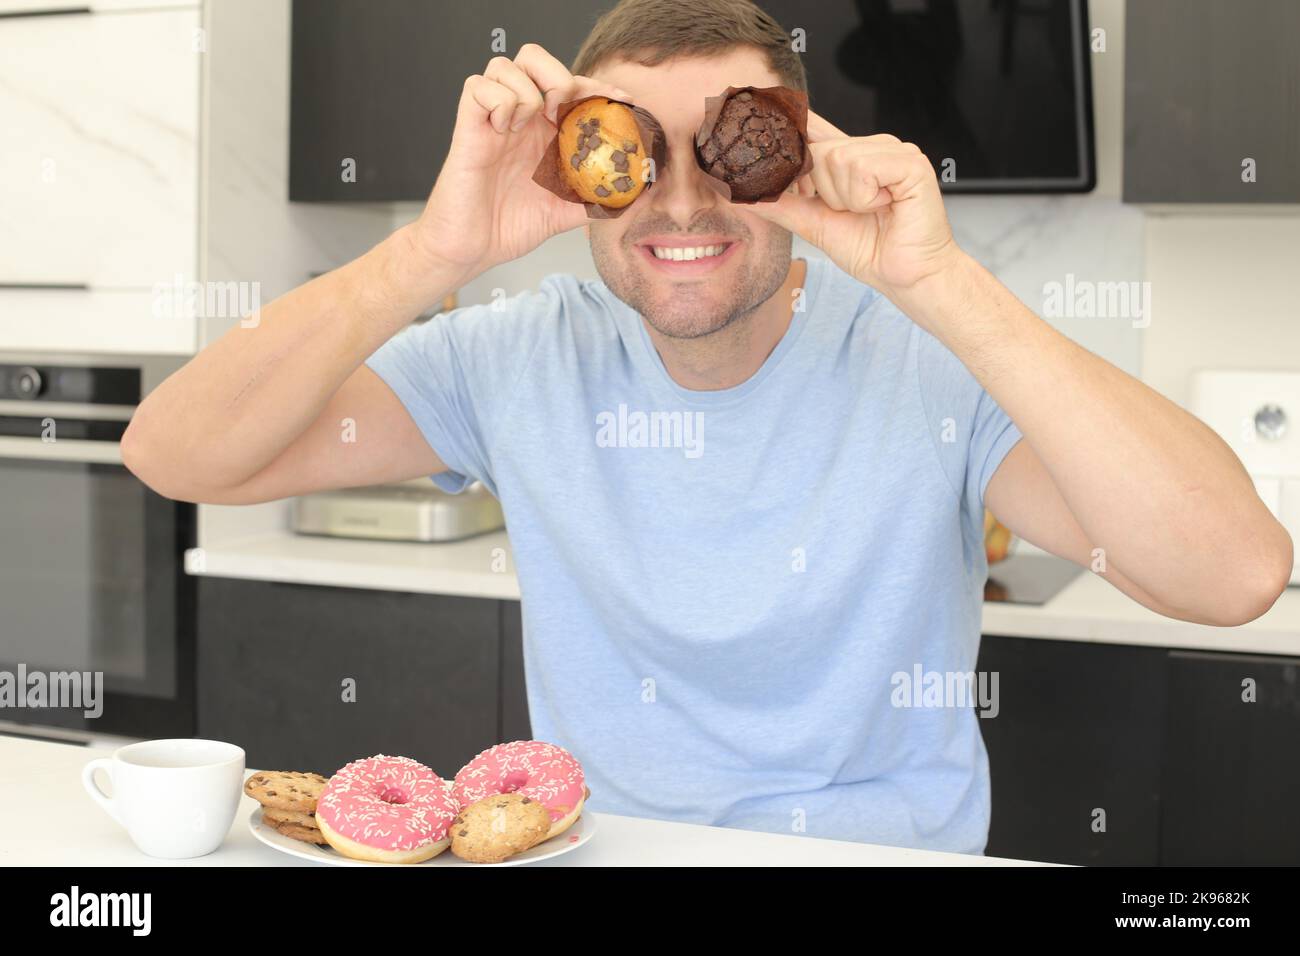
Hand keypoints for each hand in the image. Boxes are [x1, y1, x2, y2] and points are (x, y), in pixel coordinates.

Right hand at [411, 43, 631, 284]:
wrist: (471, 249)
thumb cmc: (509, 226)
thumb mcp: (566, 213)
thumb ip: (597, 202)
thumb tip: (636, 198)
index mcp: (542, 131)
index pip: (571, 85)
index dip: (598, 86)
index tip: (621, 102)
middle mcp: (518, 118)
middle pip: (534, 58)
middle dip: (558, 76)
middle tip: (563, 113)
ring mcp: (492, 120)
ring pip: (505, 65)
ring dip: (527, 90)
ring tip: (528, 126)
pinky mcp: (467, 127)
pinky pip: (478, 87)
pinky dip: (498, 101)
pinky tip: (503, 130)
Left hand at [749, 111, 963, 297]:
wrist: (905, 277)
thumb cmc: (871, 250)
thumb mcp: (814, 224)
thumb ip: (782, 205)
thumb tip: (741, 195)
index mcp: (851, 157)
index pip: (811, 127)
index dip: (788, 123)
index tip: (757, 105)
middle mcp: (871, 147)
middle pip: (818, 151)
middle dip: (825, 191)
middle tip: (852, 211)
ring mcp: (893, 150)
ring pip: (837, 158)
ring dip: (846, 198)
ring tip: (871, 210)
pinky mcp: (910, 161)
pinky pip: (861, 168)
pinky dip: (865, 197)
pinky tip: (885, 206)